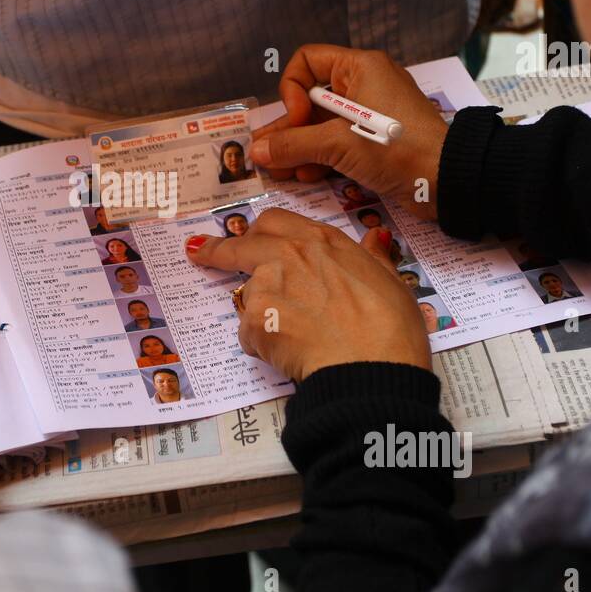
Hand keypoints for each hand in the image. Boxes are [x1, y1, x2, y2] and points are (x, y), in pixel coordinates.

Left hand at [184, 208, 430, 381]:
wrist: (370, 368)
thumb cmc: (389, 329)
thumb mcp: (391, 282)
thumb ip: (374, 257)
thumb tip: (376, 238)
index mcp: (322, 241)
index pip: (276, 223)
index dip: (258, 231)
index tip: (243, 234)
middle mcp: (289, 254)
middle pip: (241, 245)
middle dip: (218, 250)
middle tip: (199, 253)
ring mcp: (267, 285)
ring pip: (250, 297)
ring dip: (262, 315)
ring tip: (298, 341)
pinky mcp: (253, 320)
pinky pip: (250, 334)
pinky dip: (263, 346)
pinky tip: (292, 355)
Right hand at [250, 46, 449, 219]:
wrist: (447, 180)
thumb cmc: (396, 148)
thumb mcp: (338, 144)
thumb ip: (293, 145)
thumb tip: (256, 151)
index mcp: (359, 68)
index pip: (306, 62)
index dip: (292, 89)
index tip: (297, 118)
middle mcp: (363, 85)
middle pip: (310, 100)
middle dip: (287, 129)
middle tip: (265, 154)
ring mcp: (369, 115)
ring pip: (321, 126)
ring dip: (299, 148)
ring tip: (278, 172)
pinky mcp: (374, 142)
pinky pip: (337, 144)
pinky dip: (319, 158)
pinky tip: (304, 177)